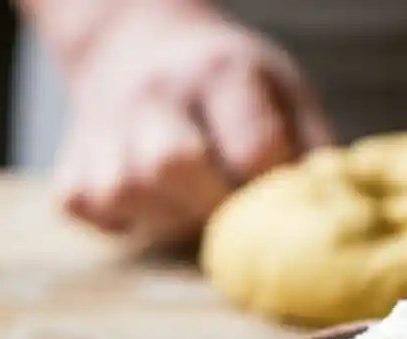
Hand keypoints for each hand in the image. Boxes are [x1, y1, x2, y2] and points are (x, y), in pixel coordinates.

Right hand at [44, 3, 332, 247]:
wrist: (135, 48)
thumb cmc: (231, 87)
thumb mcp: (285, 93)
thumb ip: (315, 149)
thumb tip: (338, 213)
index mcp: (220, 70)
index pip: (255, 147)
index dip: (274, 184)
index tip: (277, 189)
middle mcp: (152, 92)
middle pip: (174, 164)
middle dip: (215, 204)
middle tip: (232, 208)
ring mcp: (101, 131)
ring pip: (127, 194)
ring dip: (171, 216)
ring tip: (191, 201)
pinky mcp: (68, 173)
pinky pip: (94, 215)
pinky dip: (127, 224)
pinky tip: (151, 202)